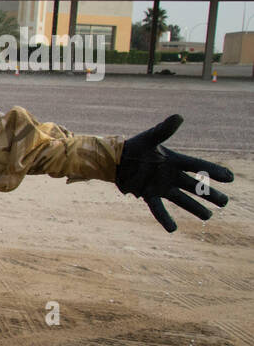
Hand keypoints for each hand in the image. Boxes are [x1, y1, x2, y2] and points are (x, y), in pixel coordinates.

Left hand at [115, 114, 232, 231]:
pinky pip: (159, 209)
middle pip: (195, 186)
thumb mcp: (150, 137)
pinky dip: (165, 218)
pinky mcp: (148, 194)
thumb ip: (164, 130)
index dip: (214, 171)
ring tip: (208, 217)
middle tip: (225, 202)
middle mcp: (171, 175)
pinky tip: (173, 229)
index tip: (230, 178)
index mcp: (174, 160)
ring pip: (182, 199)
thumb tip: (179, 116)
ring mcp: (161, 186)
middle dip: (210, 194)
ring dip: (195, 208)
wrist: (116, 159)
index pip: (198, 166)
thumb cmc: (135, 146)